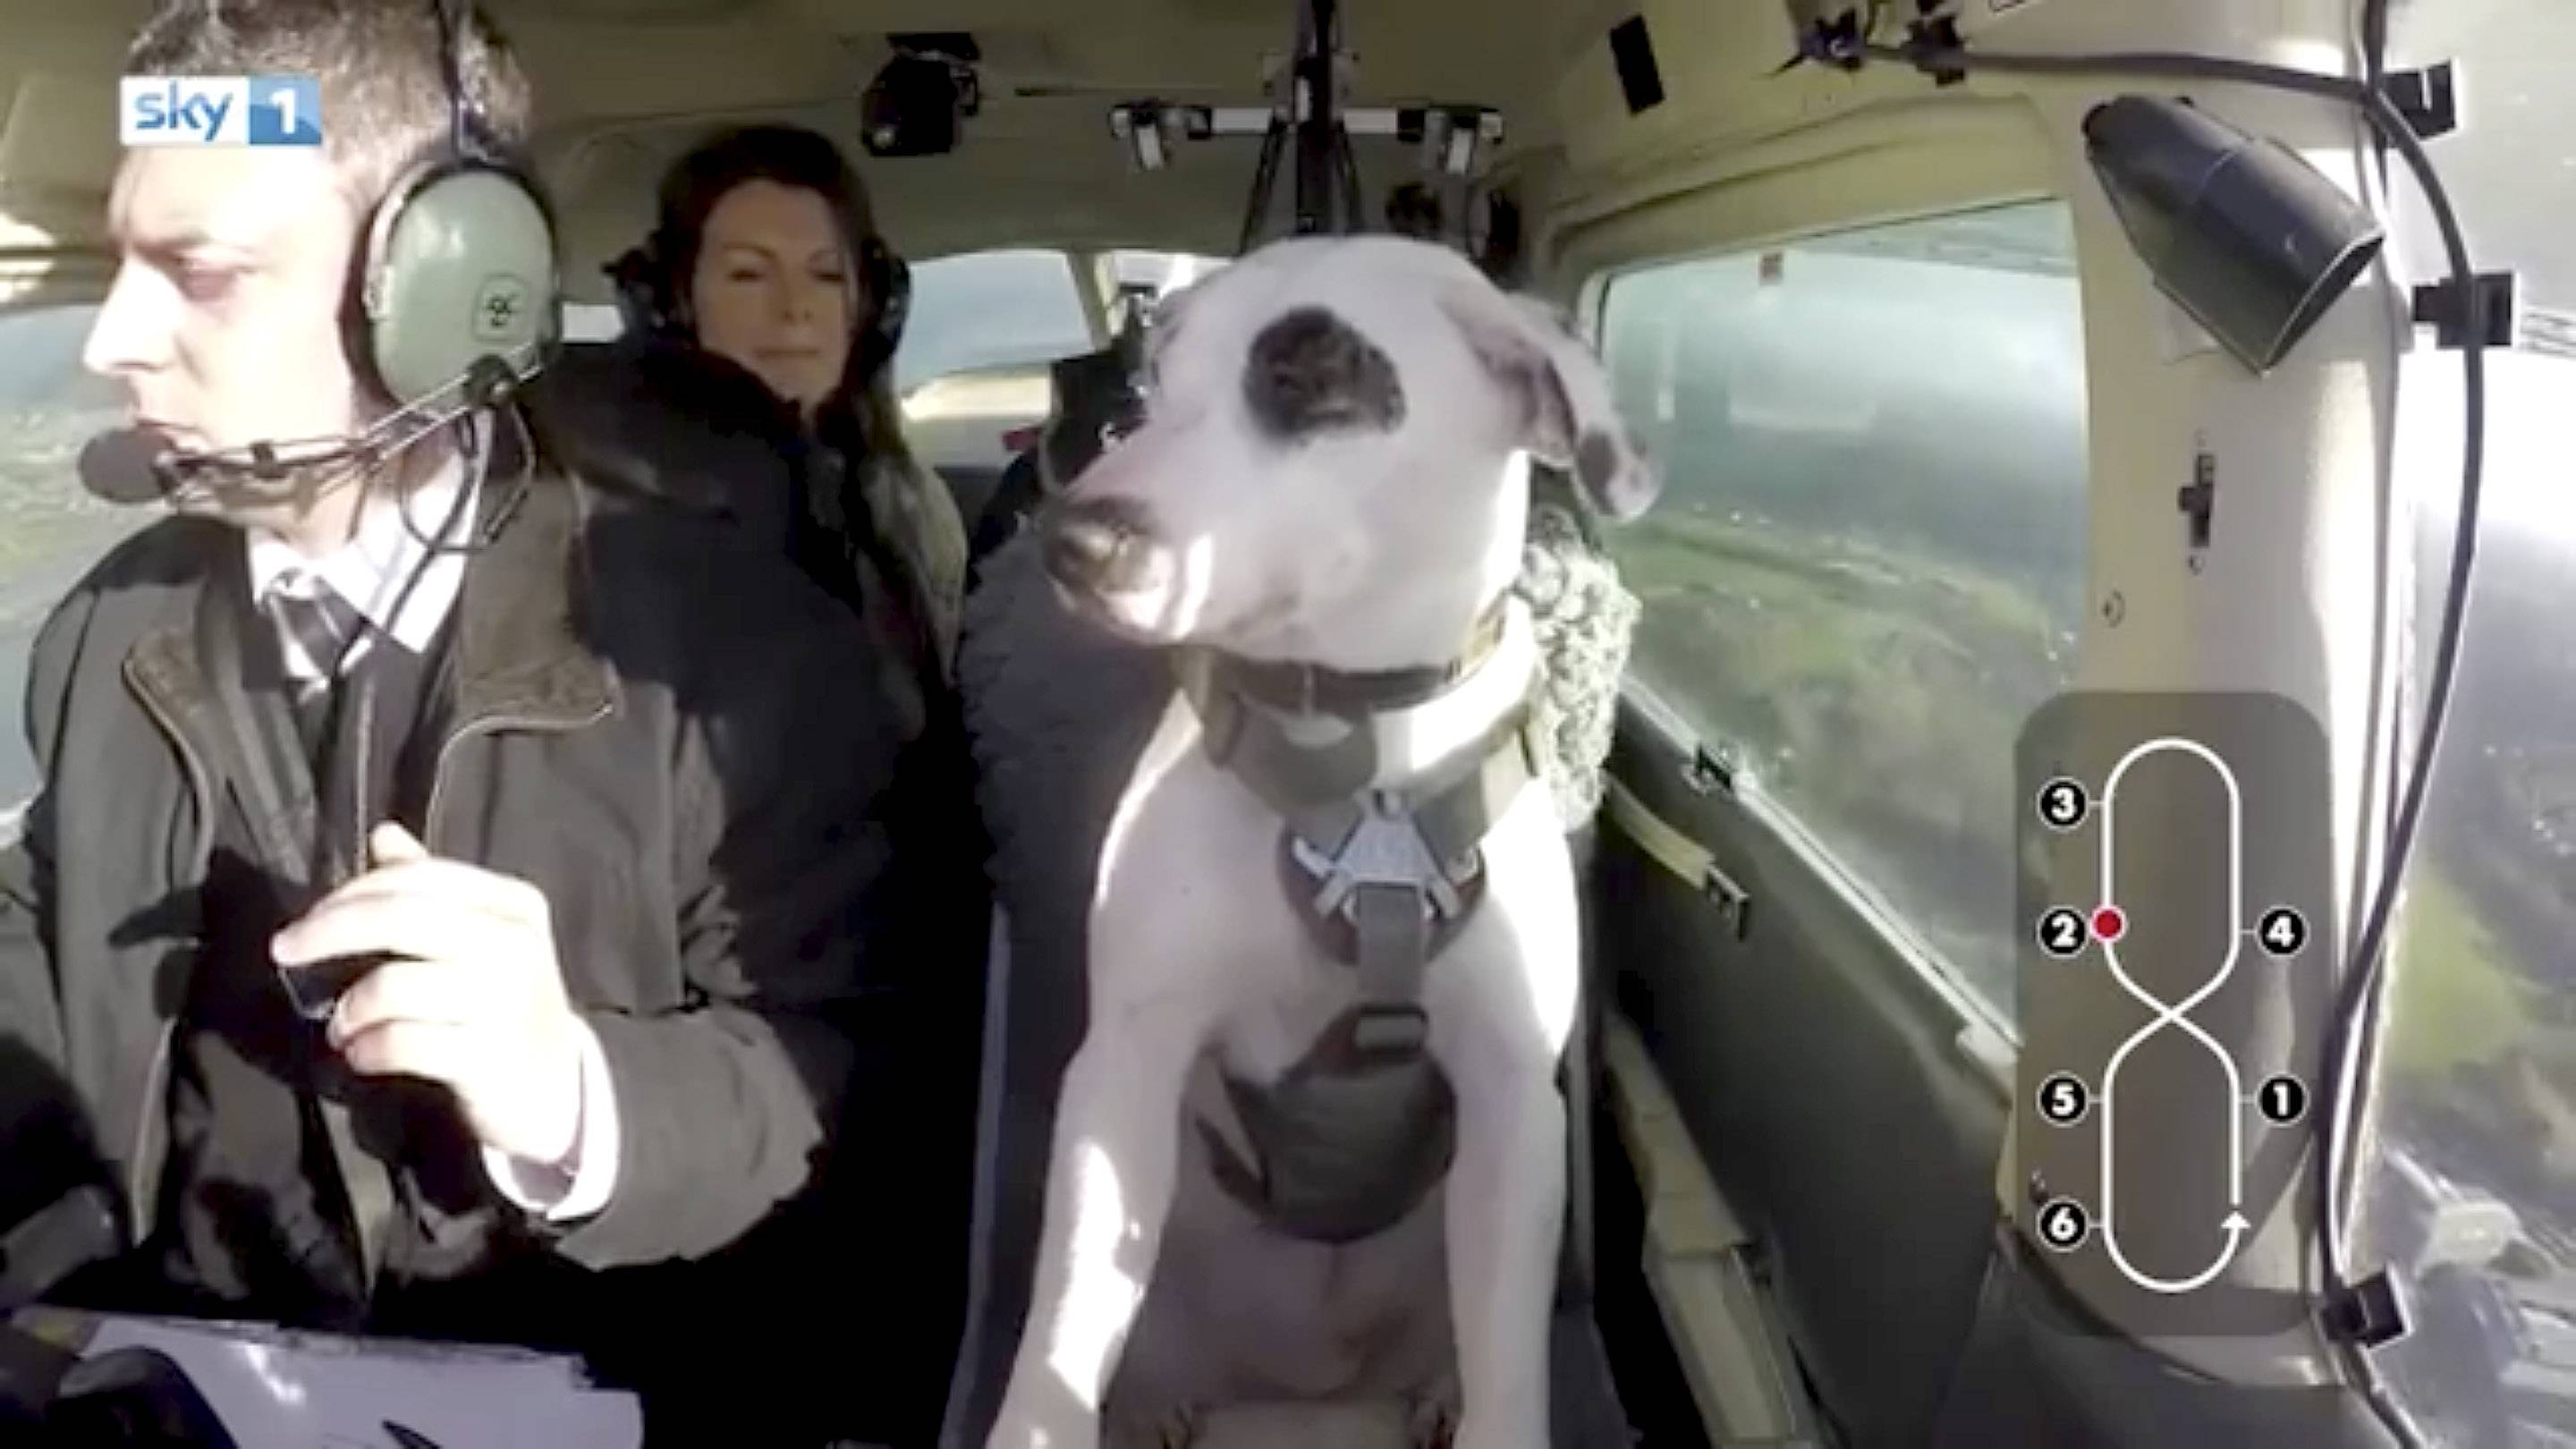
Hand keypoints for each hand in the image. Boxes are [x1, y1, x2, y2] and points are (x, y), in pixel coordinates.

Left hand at [272, 823, 586, 1165]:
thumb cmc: (504, 1002)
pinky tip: (363, 1055)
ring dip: (349, 1009)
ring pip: (391, 986)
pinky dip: (366, 1049)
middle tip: (285, 950)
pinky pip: (399, 1043)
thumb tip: (383, 836)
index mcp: (511, 904)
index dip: (349, 892)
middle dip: (328, 931)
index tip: (305, 921)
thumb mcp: (482, 936)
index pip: (416, 877)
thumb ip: (432, 887)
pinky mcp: (485, 1057)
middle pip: (399, 919)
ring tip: (343, 1027)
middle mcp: (512, 944)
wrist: (554, 1084)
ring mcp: (502, 1002)